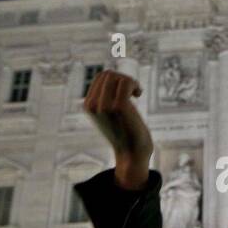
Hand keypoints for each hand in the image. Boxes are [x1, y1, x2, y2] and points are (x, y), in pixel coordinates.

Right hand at [83, 69, 152, 189]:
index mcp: (88, 105)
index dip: (116, 80)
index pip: (100, 77)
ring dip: (130, 81)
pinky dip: (135, 84)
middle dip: (123, 79)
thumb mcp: (109, 112)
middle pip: (107, 74)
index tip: (127, 94)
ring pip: (115, 76)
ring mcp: (104, 105)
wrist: (133, 153)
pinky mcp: (118, 107)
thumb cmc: (125, 131)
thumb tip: (108, 74)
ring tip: (136, 93)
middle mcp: (92, 105)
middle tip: (133, 93)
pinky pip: (126, 82)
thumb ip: (104, 95)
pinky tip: (139, 94)